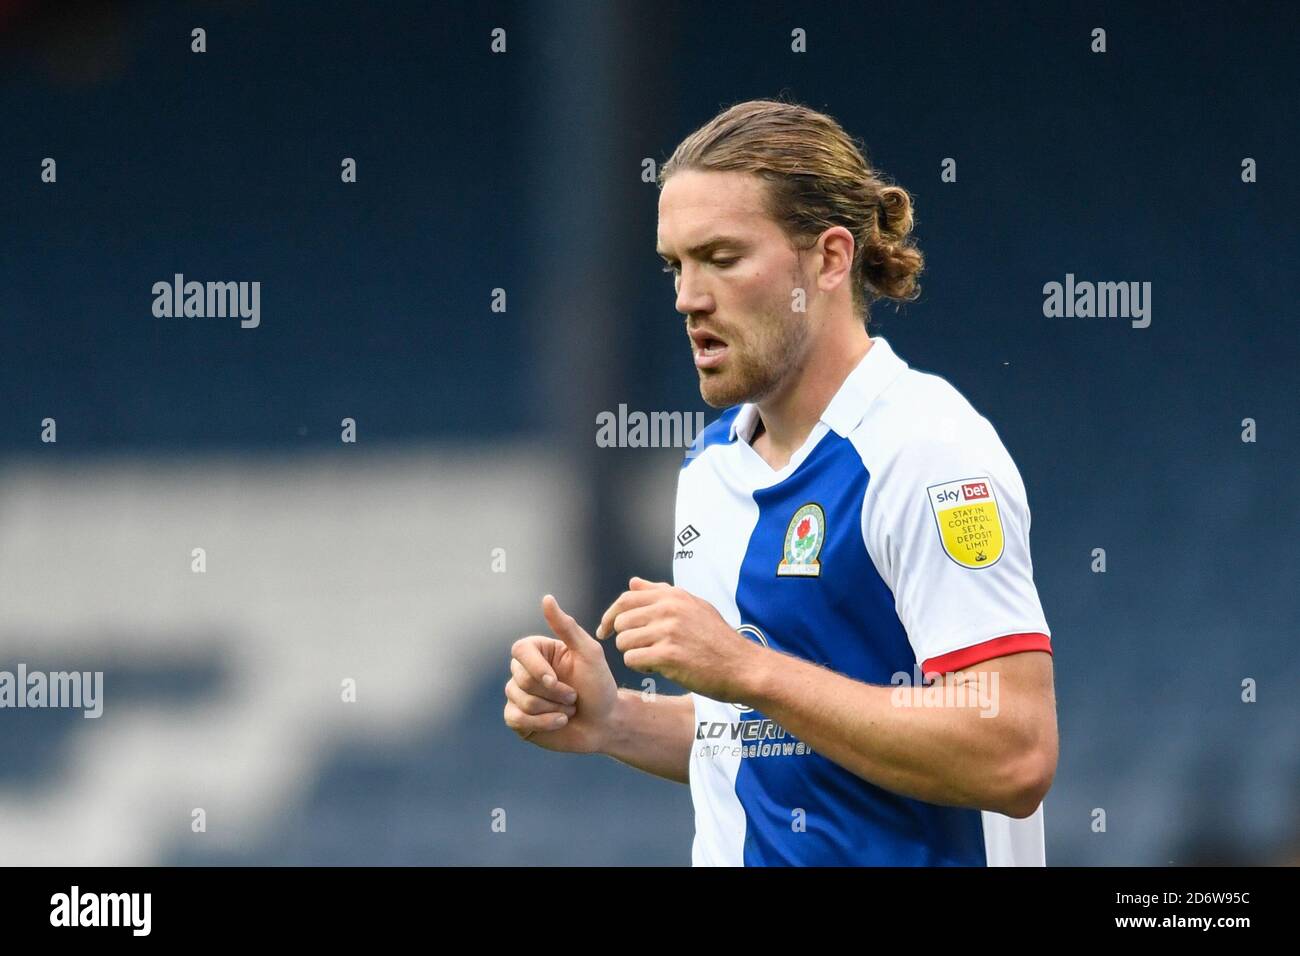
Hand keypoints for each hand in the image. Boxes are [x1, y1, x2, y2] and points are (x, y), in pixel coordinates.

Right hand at [504, 594, 618, 752]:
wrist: (606, 723)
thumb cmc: (600, 686)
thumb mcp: (588, 653)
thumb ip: (567, 627)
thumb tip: (547, 598)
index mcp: (539, 651)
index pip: (519, 650)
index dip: (535, 667)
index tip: (554, 679)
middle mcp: (525, 671)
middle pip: (520, 679)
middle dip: (552, 693)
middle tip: (574, 697)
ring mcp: (519, 696)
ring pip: (520, 701)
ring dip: (552, 708)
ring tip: (569, 709)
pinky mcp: (518, 719)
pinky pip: (516, 719)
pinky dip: (543, 723)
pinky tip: (560, 722)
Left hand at [596, 577, 762, 703]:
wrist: (743, 666)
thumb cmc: (718, 640)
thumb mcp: (693, 607)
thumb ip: (660, 593)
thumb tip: (633, 582)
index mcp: (673, 595)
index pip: (626, 599)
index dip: (610, 616)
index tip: (605, 630)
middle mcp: (669, 609)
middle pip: (621, 622)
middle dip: (624, 639)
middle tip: (641, 650)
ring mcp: (669, 631)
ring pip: (624, 642)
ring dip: (633, 655)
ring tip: (654, 659)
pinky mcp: (668, 655)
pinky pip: (633, 660)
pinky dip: (640, 668)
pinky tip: (658, 668)